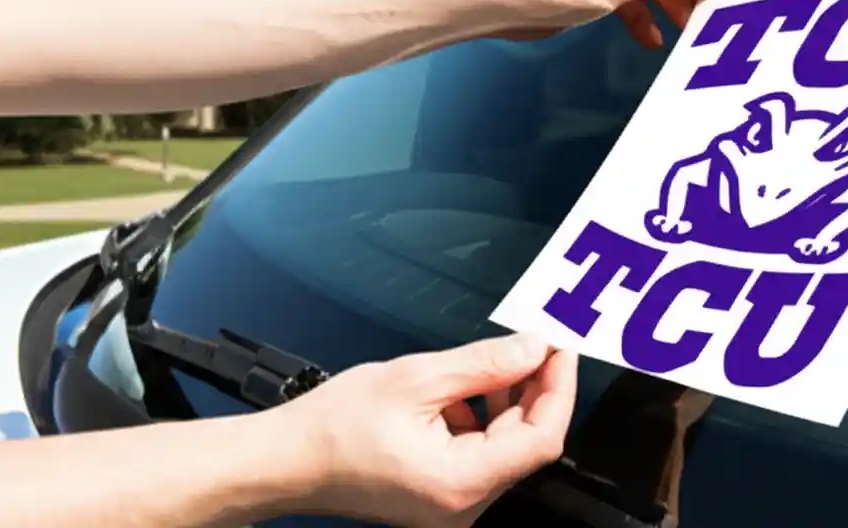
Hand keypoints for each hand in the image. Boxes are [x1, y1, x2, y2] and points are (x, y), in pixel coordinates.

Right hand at [267, 333, 576, 527]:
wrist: (286, 460)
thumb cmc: (333, 429)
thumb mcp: (418, 378)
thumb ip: (485, 364)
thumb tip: (533, 349)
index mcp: (462, 482)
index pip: (542, 438)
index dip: (559, 388)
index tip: (561, 349)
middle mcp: (463, 504)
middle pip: (526, 442)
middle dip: (535, 389)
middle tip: (537, 343)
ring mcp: (452, 504)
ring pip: (505, 446)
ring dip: (507, 401)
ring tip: (496, 361)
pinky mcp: (440, 495)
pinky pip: (480, 454)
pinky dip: (481, 418)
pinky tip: (464, 390)